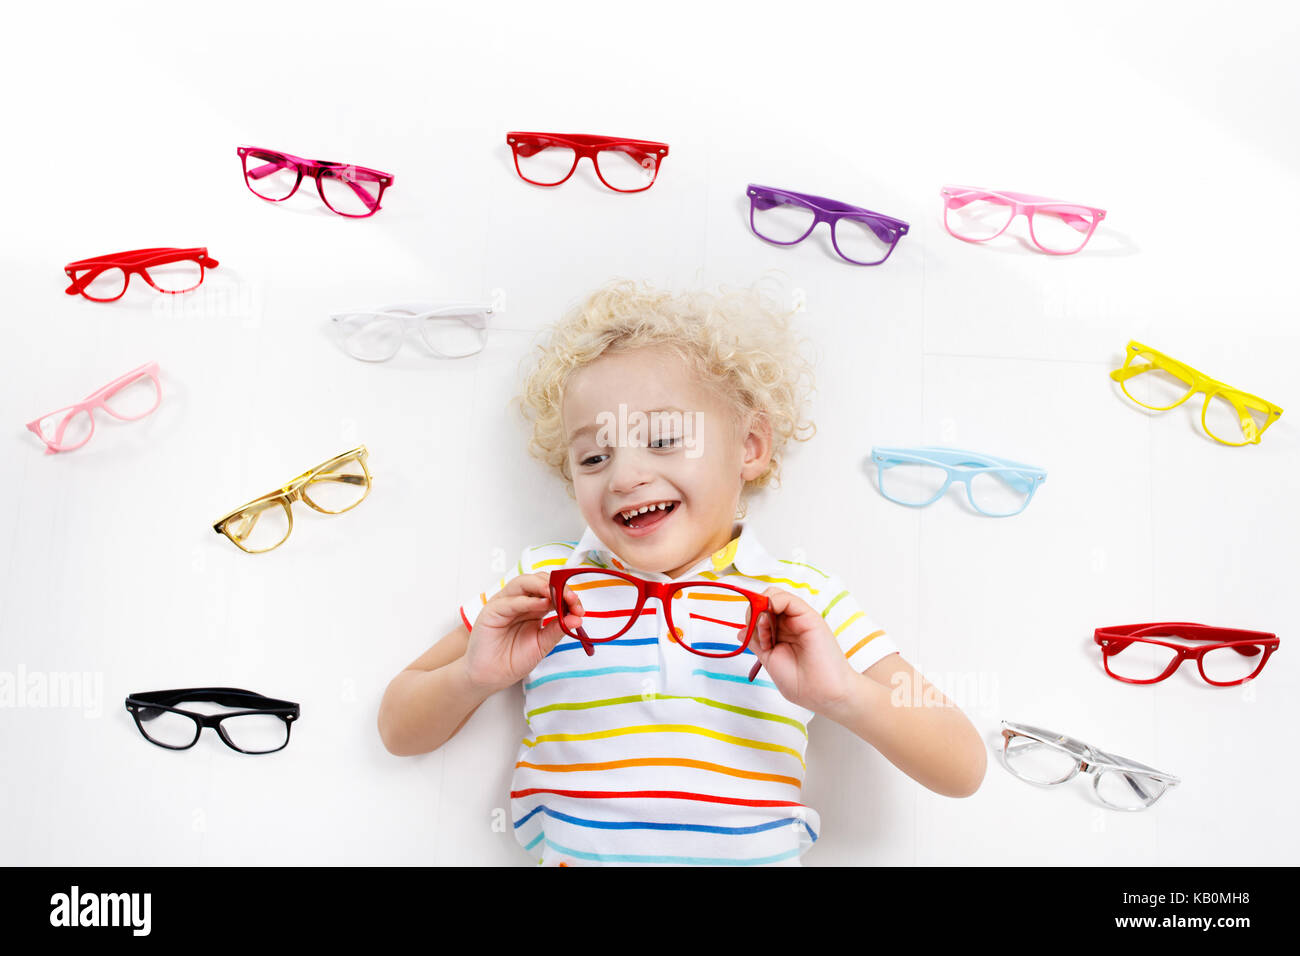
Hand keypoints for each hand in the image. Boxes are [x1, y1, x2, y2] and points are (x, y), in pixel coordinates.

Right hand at [462, 572, 584, 692]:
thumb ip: (557, 630)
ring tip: (556, 595)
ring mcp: (505, 604)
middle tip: (571, 599)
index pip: (552, 591)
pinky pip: (510, 601)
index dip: (567, 595)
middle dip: (558, 587)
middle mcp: (519, 602)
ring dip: (542, 586)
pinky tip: (540, 605)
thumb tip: (576, 618)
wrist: (490, 677)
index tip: (578, 607)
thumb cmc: (512, 660)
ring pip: (523, 583)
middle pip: (539, 581)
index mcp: (533, 608)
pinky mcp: (492, 611)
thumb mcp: (542, 645)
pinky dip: (527, 601)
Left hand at [749, 588, 858, 714]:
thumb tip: (742, 630)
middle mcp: (790, 624)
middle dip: (753, 613)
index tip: (750, 637)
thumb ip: (757, 643)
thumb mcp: (770, 661)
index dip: (750, 620)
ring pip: (773, 595)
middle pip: (764, 602)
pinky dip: (771, 602)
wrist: (824, 695)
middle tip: (758, 634)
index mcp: (780, 634)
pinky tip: (769, 619)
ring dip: (761, 608)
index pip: (759, 614)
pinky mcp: (809, 616)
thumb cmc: (802, 684)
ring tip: (766, 631)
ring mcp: (799, 619)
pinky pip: (786, 598)